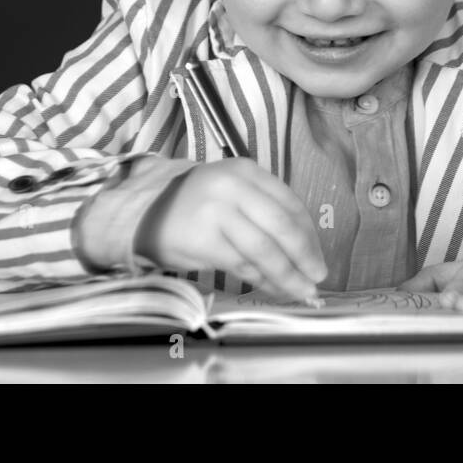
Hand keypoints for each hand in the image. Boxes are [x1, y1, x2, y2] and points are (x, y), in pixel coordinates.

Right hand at [134, 157, 327, 300]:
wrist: (144, 215)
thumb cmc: (196, 208)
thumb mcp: (232, 194)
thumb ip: (264, 211)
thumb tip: (305, 249)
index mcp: (247, 171)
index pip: (290, 204)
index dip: (309, 235)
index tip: (318, 257)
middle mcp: (233, 186)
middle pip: (282, 226)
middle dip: (305, 256)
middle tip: (318, 278)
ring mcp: (217, 211)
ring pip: (265, 248)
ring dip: (287, 275)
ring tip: (301, 292)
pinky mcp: (203, 238)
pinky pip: (242, 264)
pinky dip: (262, 280)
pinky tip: (273, 289)